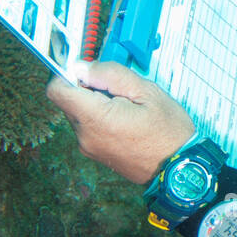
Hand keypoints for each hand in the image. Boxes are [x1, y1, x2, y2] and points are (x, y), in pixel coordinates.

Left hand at [46, 60, 196, 183]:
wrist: (180, 169)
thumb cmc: (169, 131)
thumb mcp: (147, 91)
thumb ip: (110, 74)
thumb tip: (81, 67)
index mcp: (96, 119)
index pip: (57, 90)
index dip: (67, 74)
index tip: (88, 72)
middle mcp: (85, 136)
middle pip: (69, 101)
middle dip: (89, 89)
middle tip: (120, 92)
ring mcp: (89, 148)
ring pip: (80, 114)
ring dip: (97, 105)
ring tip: (128, 109)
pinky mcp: (96, 154)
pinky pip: (89, 128)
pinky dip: (102, 119)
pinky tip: (126, 122)